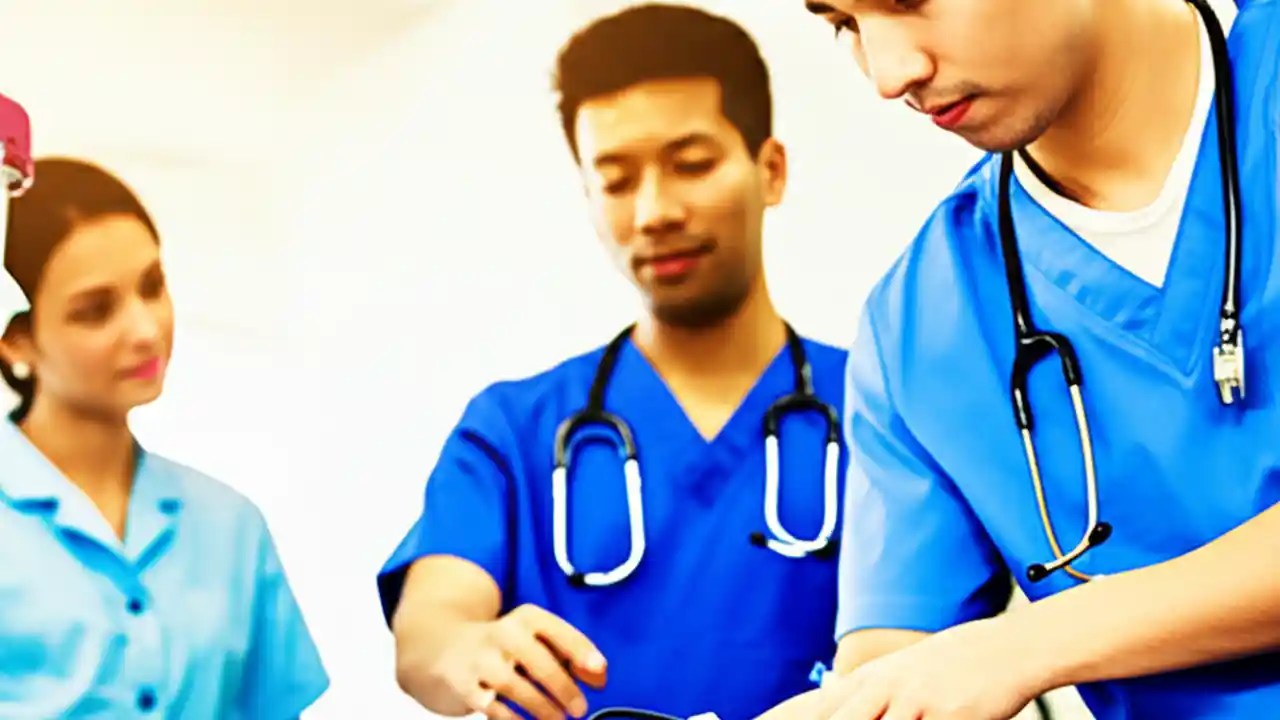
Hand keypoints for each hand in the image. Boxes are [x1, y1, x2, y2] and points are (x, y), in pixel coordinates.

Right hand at [434, 604, 607, 719]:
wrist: (439, 645)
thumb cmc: (502, 646)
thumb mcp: (532, 639)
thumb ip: (568, 654)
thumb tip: (600, 677)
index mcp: (525, 618)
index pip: (557, 630)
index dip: (580, 650)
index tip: (600, 670)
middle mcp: (502, 634)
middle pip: (539, 661)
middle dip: (564, 688)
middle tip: (581, 708)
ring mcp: (481, 660)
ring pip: (517, 687)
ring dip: (543, 708)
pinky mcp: (464, 686)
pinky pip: (495, 708)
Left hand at [817, 618, 1046, 719]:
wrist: (1004, 649)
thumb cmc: (949, 662)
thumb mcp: (901, 667)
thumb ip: (866, 683)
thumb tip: (831, 682)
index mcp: (872, 678)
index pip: (820, 708)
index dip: (789, 717)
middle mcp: (887, 689)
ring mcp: (916, 704)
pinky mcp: (946, 718)